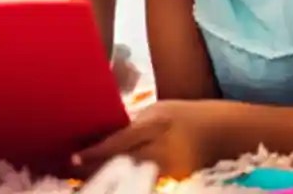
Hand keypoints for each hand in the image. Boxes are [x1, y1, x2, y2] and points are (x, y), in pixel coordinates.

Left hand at [70, 100, 213, 179]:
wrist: (222, 133)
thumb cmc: (185, 116)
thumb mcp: (158, 111)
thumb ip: (132, 124)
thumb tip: (101, 136)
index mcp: (158, 124)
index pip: (121, 141)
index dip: (95, 152)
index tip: (73, 158)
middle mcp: (164, 149)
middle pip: (123, 163)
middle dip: (95, 169)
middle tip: (70, 170)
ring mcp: (170, 169)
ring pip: (130, 176)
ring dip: (108, 175)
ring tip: (83, 175)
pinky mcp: (173, 181)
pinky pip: (142, 180)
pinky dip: (125, 179)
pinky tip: (110, 177)